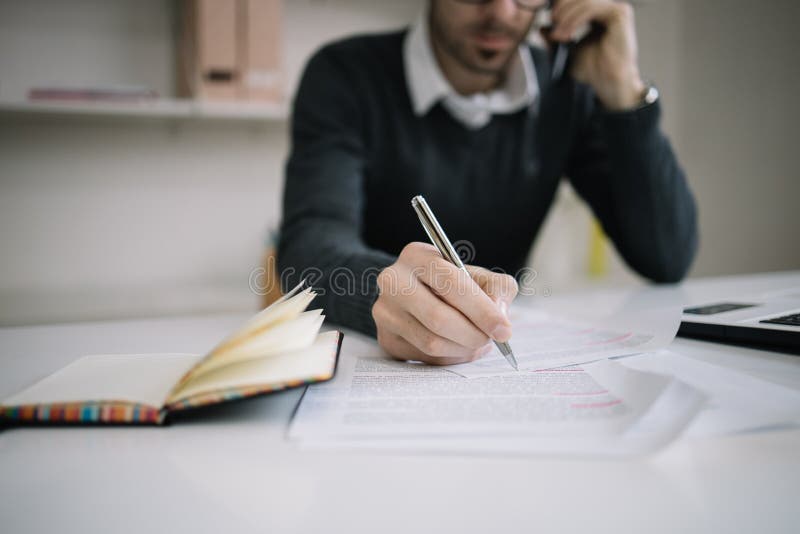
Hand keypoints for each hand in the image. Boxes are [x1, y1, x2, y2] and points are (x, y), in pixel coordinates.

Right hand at [372, 242, 517, 364]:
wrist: (418, 296)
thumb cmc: (454, 284)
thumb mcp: (479, 276)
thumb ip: (498, 288)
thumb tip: (498, 316)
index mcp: (417, 256)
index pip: (452, 283)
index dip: (481, 310)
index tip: (504, 329)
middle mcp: (393, 281)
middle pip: (438, 318)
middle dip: (473, 334)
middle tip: (492, 340)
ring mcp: (385, 311)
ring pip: (431, 342)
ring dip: (464, 349)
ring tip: (478, 343)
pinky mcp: (386, 338)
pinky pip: (424, 357)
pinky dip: (450, 358)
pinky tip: (459, 347)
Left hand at [548, 0, 645, 110]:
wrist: (606, 84)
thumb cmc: (592, 71)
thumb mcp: (568, 52)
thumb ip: (556, 38)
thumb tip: (542, 27)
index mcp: (598, 16)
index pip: (576, 2)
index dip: (560, 7)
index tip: (548, 21)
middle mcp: (608, 10)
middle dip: (561, 10)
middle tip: (551, 27)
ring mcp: (615, 10)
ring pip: (583, 2)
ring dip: (565, 18)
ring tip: (557, 37)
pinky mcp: (619, 14)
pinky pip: (591, 9)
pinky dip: (575, 20)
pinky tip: (567, 35)